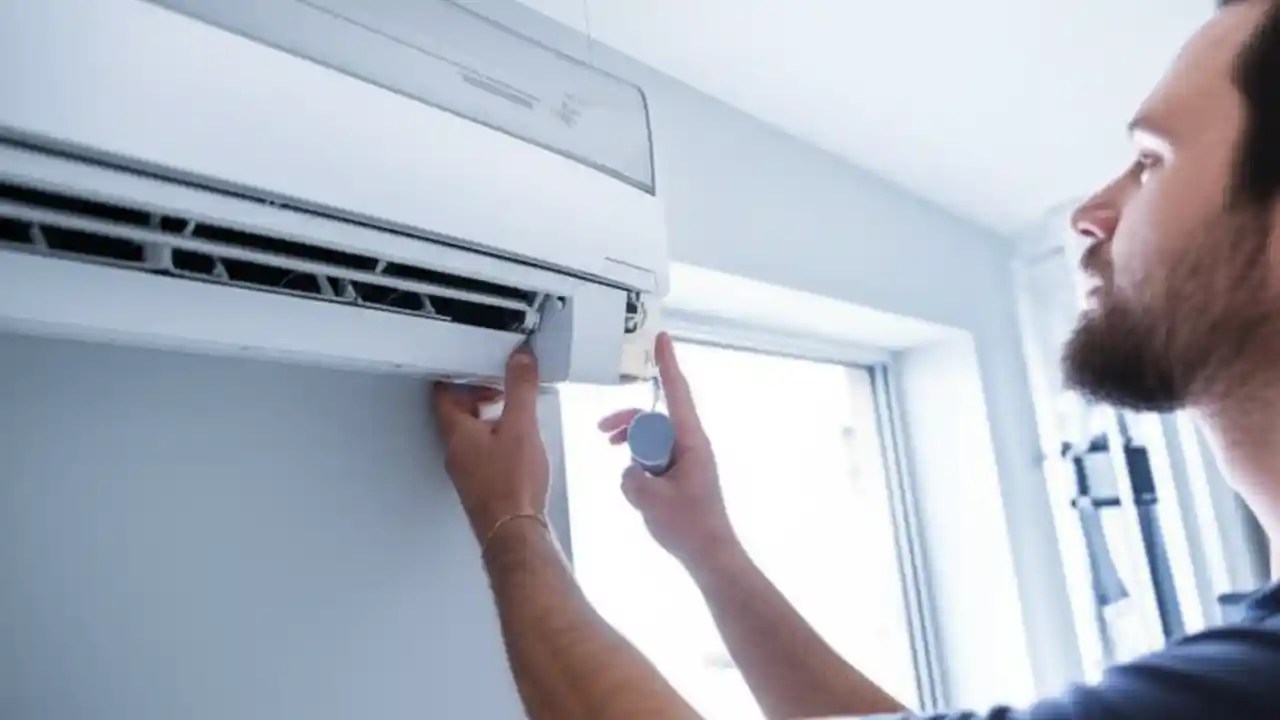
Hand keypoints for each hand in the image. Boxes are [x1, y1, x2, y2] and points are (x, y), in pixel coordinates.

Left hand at [434, 346, 549, 542]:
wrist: (514, 532)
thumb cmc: (511, 485)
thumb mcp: (521, 427)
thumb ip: (520, 390)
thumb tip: (520, 360)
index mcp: (457, 432)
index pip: (444, 393)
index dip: (459, 375)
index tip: (478, 366)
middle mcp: (456, 451)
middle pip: (456, 413)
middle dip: (478, 395)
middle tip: (501, 388)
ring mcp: (466, 470)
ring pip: (470, 434)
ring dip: (488, 418)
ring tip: (513, 414)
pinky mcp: (481, 485)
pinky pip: (481, 453)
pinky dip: (495, 440)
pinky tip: (517, 446)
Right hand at [598, 333, 739, 567]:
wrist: (710, 555)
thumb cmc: (688, 526)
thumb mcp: (650, 499)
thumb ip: (631, 478)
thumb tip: (630, 472)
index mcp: (691, 441)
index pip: (677, 393)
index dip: (668, 364)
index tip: (662, 338)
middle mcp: (691, 445)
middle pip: (655, 418)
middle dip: (628, 420)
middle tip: (602, 431)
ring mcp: (688, 461)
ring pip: (653, 439)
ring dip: (632, 444)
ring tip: (614, 454)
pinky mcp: (683, 476)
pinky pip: (657, 458)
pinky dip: (640, 463)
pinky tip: (634, 485)